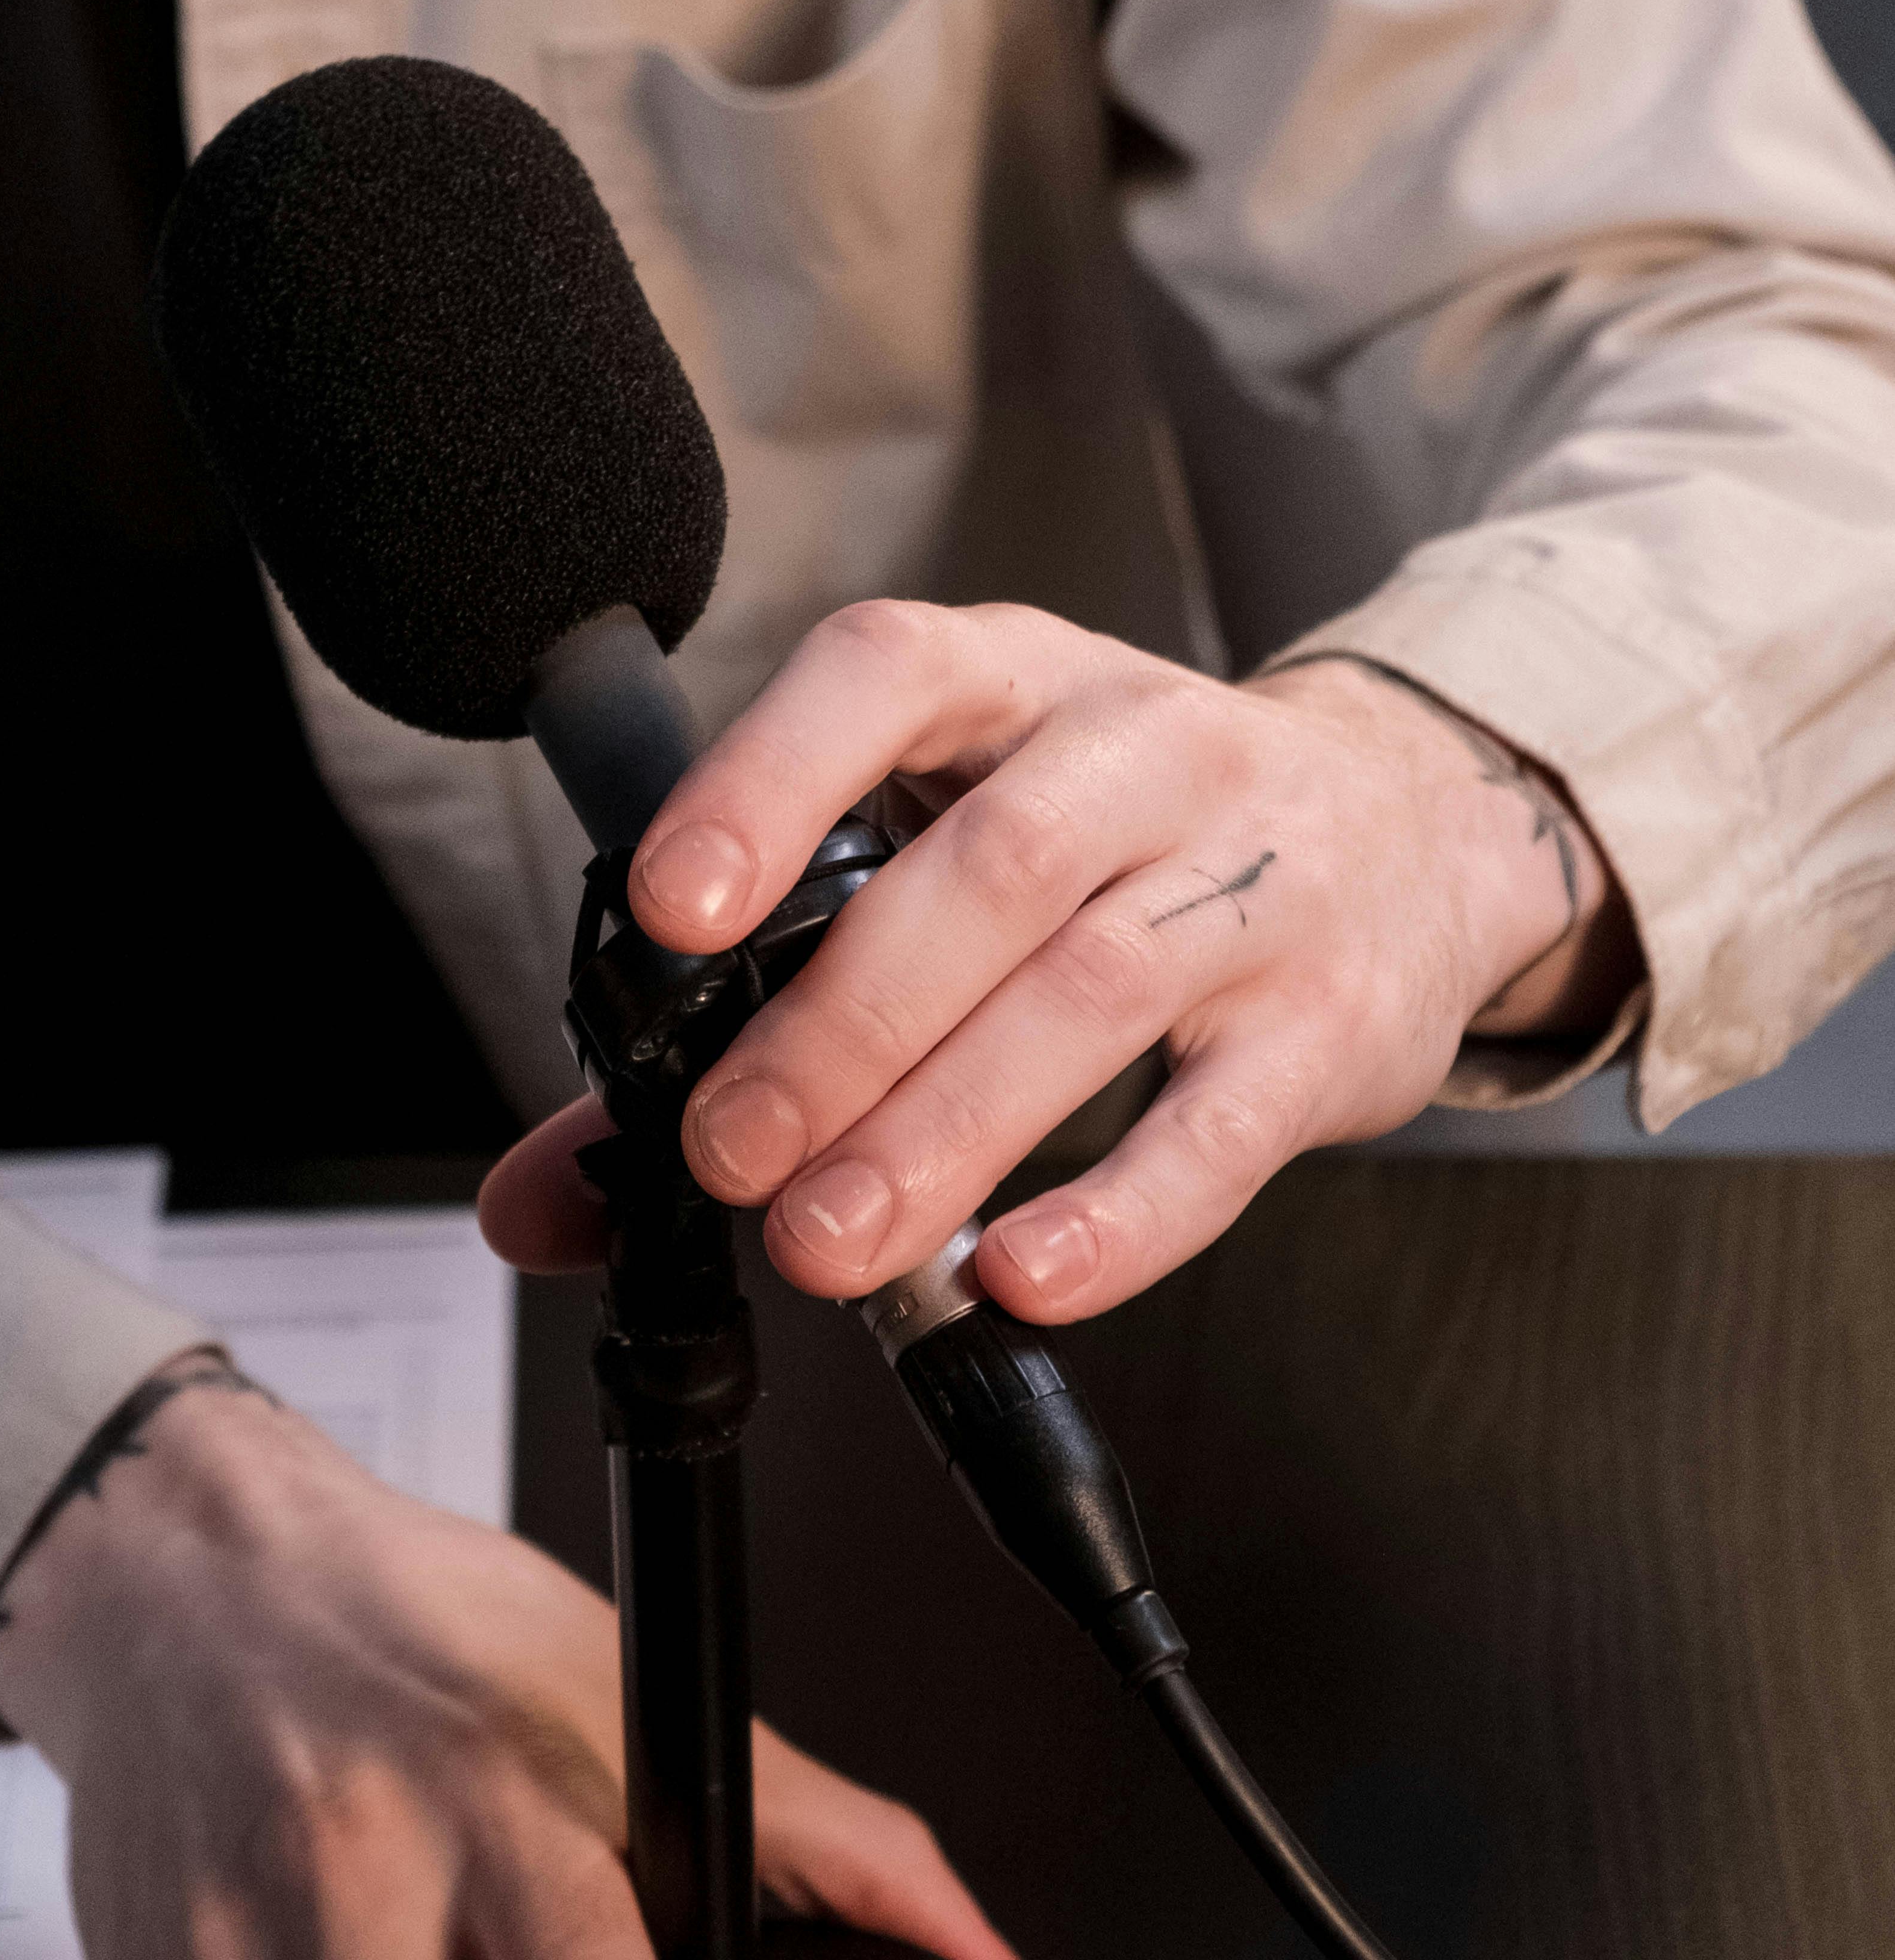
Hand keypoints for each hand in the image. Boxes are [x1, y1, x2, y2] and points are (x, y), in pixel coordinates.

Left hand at [479, 611, 1640, 1316]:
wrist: (1418, 833)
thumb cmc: (1123, 848)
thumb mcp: (942, 850)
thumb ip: (735, 1016)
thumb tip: (541, 1201)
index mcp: (1012, 685)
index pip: (885, 678)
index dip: (769, 782)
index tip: (673, 911)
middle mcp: (1139, 755)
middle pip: (985, 874)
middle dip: (838, 1025)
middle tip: (728, 1154)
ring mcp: (1252, 883)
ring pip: (1090, 994)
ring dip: (945, 1133)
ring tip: (829, 1242)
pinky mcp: (1328, 1024)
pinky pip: (1220, 1129)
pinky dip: (1116, 1216)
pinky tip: (1017, 1281)